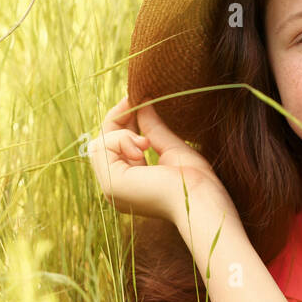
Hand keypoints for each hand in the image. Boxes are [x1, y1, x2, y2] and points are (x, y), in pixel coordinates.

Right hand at [87, 95, 239, 234]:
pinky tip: (142, 147)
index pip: (113, 147)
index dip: (121, 121)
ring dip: (122, 133)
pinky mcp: (111, 185)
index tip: (134, 100)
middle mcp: (116, 189)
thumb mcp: (171, 148)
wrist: (201, 201)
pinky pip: (101, 148)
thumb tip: (142, 103)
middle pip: (102, 143)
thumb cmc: (196, 181)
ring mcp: (111, 189)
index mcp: (130, 184)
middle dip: (117, 118)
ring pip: (99, 143)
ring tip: (146, 142)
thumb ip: (153, 129)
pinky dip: (120, 139)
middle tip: (133, 100)